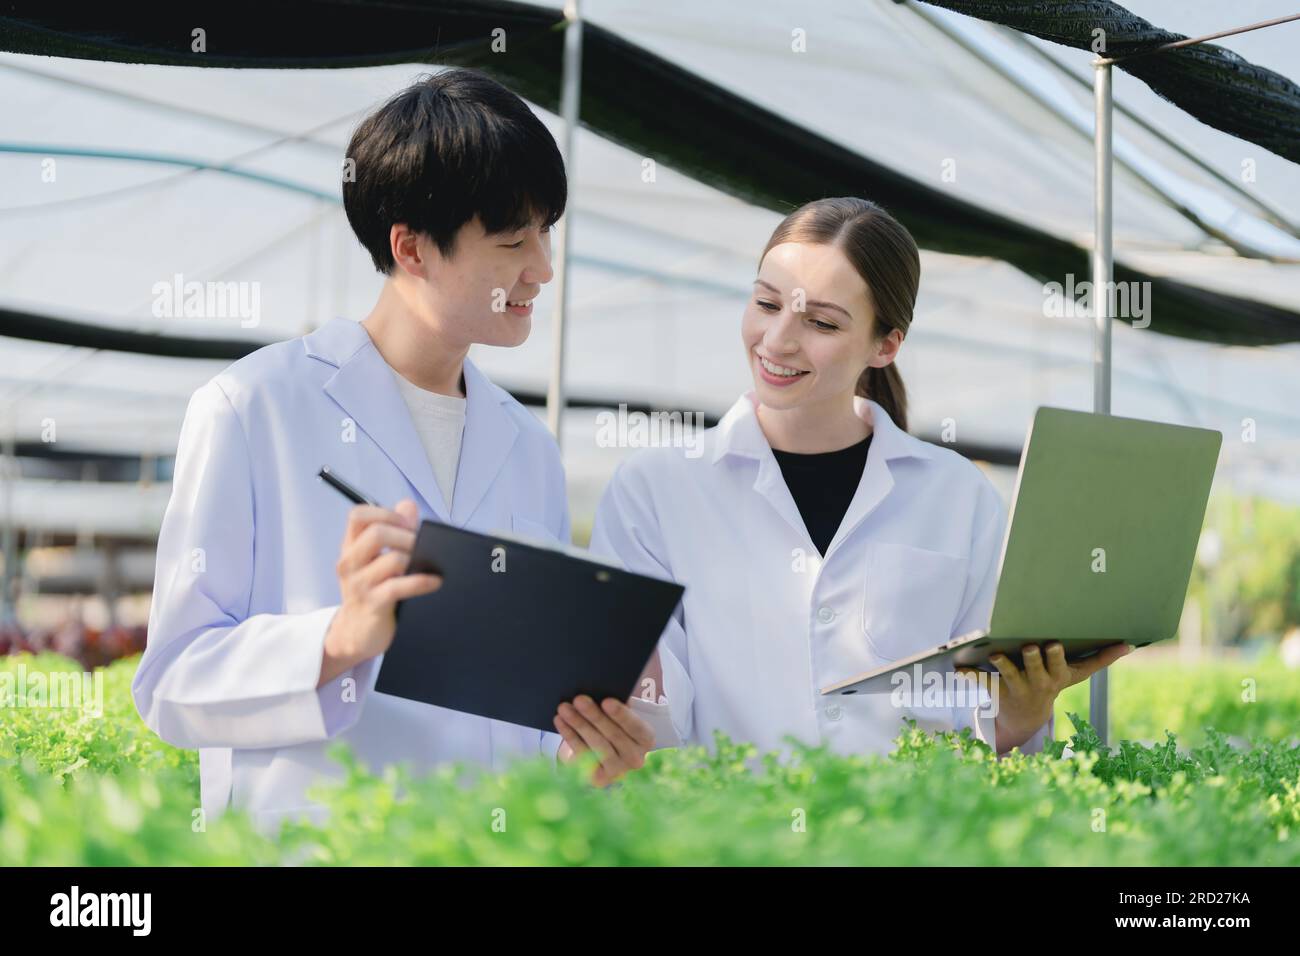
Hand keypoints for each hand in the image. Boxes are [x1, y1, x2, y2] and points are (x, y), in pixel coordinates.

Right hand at [318, 498, 441, 685]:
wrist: (356, 634)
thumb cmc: (372, 591)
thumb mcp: (376, 559)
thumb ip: (392, 530)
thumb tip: (408, 505)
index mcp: (351, 547)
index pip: (358, 515)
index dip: (386, 513)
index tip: (405, 523)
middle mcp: (350, 562)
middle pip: (377, 533)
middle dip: (406, 535)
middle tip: (422, 545)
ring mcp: (360, 585)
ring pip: (393, 559)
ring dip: (417, 558)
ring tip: (430, 563)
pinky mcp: (373, 604)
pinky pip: (400, 587)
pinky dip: (422, 582)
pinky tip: (435, 581)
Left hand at [554, 695, 654, 786]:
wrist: (608, 753)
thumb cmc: (615, 725)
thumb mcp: (621, 715)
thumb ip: (618, 707)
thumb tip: (601, 694)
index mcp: (646, 738)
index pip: (636, 727)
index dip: (621, 715)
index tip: (606, 701)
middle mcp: (636, 758)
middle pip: (613, 736)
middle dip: (594, 716)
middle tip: (578, 699)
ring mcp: (618, 771)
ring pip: (596, 745)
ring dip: (578, 725)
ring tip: (564, 709)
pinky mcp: (599, 778)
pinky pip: (582, 754)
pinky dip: (570, 736)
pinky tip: (560, 722)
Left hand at [957, 641, 1132, 751]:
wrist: (1027, 717)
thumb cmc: (1054, 681)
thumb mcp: (1079, 674)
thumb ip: (1102, 658)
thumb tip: (1131, 644)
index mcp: (1057, 675)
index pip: (1059, 665)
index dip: (1055, 657)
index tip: (1052, 644)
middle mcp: (1038, 682)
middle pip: (1036, 668)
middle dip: (1033, 658)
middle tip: (1030, 646)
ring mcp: (1017, 686)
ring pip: (1009, 674)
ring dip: (1003, 664)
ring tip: (996, 653)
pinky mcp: (997, 689)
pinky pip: (982, 682)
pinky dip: (970, 675)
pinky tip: (959, 668)